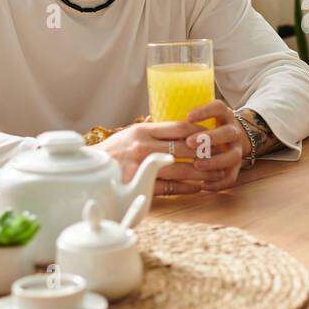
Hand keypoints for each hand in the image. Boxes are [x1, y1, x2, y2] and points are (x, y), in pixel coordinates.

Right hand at [88, 112, 237, 194]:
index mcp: (143, 130)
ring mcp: (140, 166)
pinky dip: (186, 188)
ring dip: (201, 172)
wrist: (85, 173)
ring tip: (216, 174)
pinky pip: (169, 187)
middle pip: (185, 146)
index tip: (213, 135)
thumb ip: (150, 129)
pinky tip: (197, 188)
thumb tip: (170, 120)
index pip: (180, 126)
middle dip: (207, 152)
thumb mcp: (128, 135)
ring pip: (180, 168)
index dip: (200, 131)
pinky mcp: (138, 185)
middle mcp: (143, 145)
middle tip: (223, 155)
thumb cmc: (110, 154)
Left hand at [183, 100, 247, 191]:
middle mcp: (233, 132)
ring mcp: (237, 150)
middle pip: (227, 132)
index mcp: (223, 116)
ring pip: (233, 156)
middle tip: (189, 143)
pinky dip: (218, 182)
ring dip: (214, 161)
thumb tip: (147, 119)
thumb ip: (178, 121)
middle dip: (209, 138)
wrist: (231, 141)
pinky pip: (231, 177)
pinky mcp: (236, 168)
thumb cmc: (206, 130)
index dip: (205, 112)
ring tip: (196, 165)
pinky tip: (203, 185)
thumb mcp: (199, 119)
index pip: (218, 108)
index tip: (188, 117)